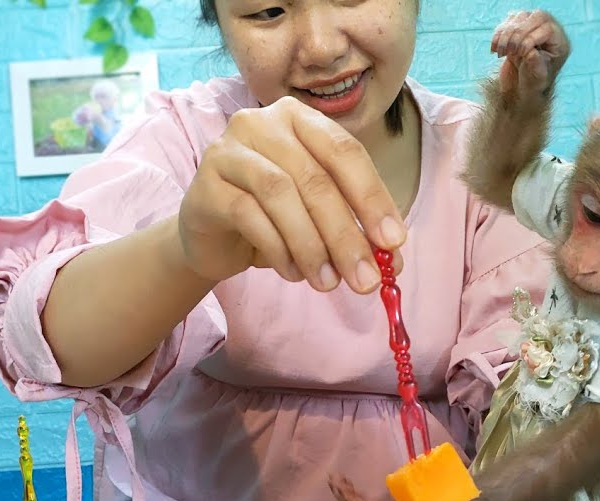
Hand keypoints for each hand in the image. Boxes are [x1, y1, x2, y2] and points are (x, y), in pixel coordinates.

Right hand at [177, 96, 406, 293]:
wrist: (210, 236)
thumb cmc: (272, 218)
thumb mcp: (319, 217)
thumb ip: (355, 228)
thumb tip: (394, 261)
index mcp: (300, 119)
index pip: (345, 152)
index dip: (372, 197)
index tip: (393, 243)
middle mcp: (261, 122)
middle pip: (315, 178)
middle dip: (346, 235)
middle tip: (366, 279)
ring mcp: (228, 150)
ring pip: (281, 195)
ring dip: (312, 246)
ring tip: (328, 283)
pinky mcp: (205, 185)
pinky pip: (249, 216)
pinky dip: (278, 250)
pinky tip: (293, 273)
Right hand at [491, 10, 569, 101]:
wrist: (521, 85)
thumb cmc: (533, 83)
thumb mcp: (537, 78)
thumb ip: (537, 65)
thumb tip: (531, 52)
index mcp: (559, 41)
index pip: (547, 28)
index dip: (531, 38)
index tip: (520, 54)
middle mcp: (548, 29)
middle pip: (536, 17)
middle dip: (518, 34)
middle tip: (509, 52)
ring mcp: (533, 25)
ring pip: (520, 16)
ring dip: (506, 35)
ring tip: (501, 54)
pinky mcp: (518, 26)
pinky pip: (508, 21)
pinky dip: (498, 34)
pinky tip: (494, 49)